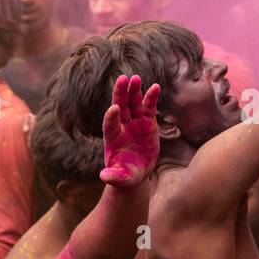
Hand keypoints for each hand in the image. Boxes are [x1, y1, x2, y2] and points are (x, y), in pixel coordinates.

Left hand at [99, 74, 160, 188]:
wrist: (136, 172)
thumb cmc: (126, 176)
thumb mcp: (121, 179)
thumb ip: (113, 177)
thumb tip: (104, 176)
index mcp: (113, 138)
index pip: (110, 124)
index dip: (111, 116)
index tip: (114, 108)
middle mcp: (122, 127)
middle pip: (120, 107)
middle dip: (120, 94)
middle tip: (122, 79)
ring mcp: (135, 124)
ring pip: (133, 104)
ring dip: (134, 91)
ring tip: (135, 78)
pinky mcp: (148, 123)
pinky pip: (149, 108)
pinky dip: (151, 98)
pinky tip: (155, 87)